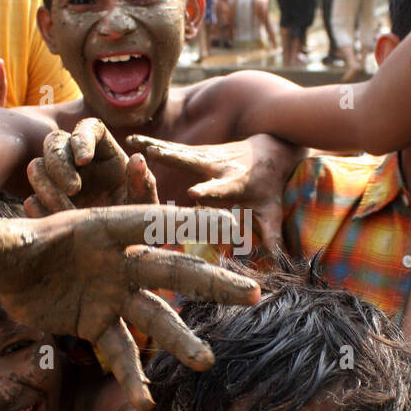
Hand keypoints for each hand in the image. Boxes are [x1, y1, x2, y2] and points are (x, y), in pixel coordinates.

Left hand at [0, 204, 260, 410]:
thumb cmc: (0, 244)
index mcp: (99, 229)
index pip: (146, 224)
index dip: (184, 224)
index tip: (225, 224)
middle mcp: (114, 261)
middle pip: (169, 270)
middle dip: (209, 282)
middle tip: (251, 293)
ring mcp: (110, 294)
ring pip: (153, 317)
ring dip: (178, 339)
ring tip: (204, 362)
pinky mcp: (96, 323)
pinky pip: (120, 352)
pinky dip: (131, 376)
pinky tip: (145, 403)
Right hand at [25, 119, 156, 214]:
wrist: (123, 258)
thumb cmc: (140, 225)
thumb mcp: (146, 208)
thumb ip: (144, 185)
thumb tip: (138, 159)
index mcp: (106, 153)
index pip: (89, 128)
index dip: (82, 137)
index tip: (83, 159)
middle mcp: (78, 162)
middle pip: (55, 142)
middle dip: (60, 164)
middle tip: (74, 189)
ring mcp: (57, 182)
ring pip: (37, 166)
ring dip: (46, 186)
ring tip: (66, 212)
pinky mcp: (44, 205)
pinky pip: (32, 200)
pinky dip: (39, 210)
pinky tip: (54, 224)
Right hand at [127, 134, 303, 254]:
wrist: (272, 150)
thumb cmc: (269, 188)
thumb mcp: (271, 212)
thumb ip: (273, 238)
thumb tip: (280, 269)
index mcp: (235, 183)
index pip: (221, 189)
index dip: (209, 191)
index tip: (193, 193)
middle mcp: (218, 167)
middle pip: (193, 162)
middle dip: (174, 158)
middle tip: (154, 153)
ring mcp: (206, 156)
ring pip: (178, 152)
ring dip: (155, 148)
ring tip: (133, 144)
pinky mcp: (197, 151)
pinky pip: (171, 148)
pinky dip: (151, 144)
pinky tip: (130, 141)